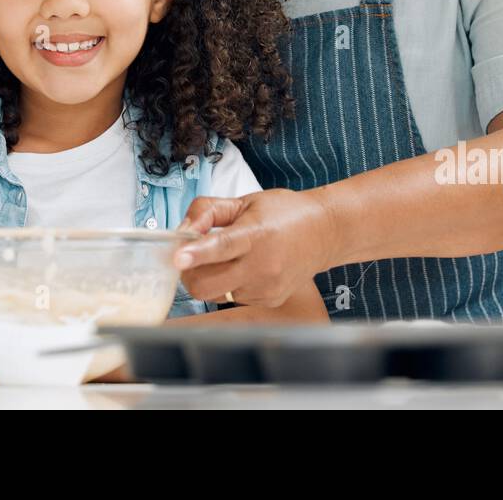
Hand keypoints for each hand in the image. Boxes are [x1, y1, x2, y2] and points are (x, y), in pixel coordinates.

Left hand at [172, 189, 336, 308]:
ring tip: (228, 259)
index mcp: (256, 234)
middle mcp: (262, 265)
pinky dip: (229, 285)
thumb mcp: (245, 201)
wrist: (324, 233)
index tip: (178, 257)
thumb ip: (208, 211)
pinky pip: (232, 298)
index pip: (222, 247)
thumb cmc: (284, 213)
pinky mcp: (269, 301)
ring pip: (216, 294)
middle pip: (207, 285)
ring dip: (210, 278)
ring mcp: (266, 287)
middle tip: (189, 257)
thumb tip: (182, 231)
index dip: (197, 253)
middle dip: (189, 273)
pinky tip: (246, 268)